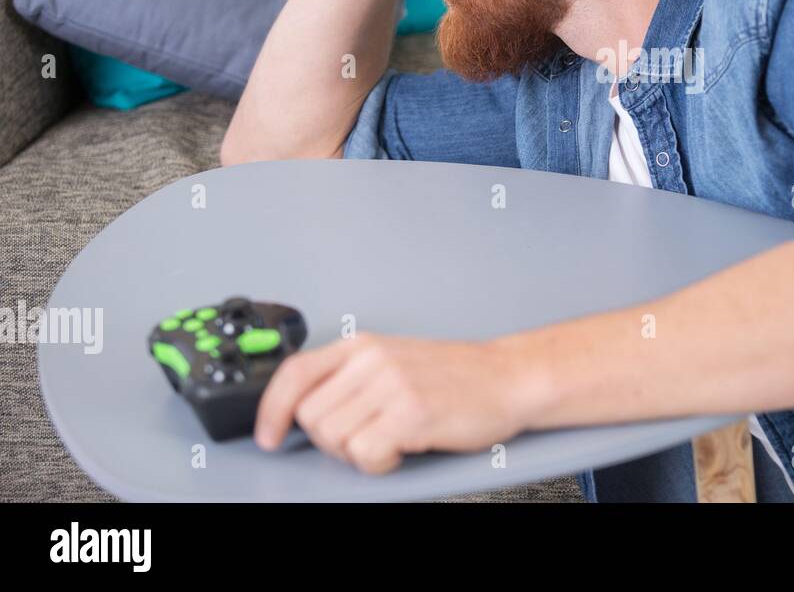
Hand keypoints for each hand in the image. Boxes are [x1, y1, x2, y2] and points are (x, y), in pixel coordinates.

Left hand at [254, 332, 531, 473]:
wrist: (508, 378)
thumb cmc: (455, 377)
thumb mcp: (394, 360)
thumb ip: (351, 376)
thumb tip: (303, 408)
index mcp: (363, 346)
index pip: (295, 373)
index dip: (271, 409)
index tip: (268, 436)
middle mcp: (373, 360)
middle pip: (311, 416)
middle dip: (331, 439)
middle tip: (366, 437)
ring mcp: (392, 385)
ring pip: (333, 437)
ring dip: (357, 452)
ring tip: (389, 441)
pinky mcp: (411, 412)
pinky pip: (364, 453)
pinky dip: (378, 463)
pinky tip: (400, 450)